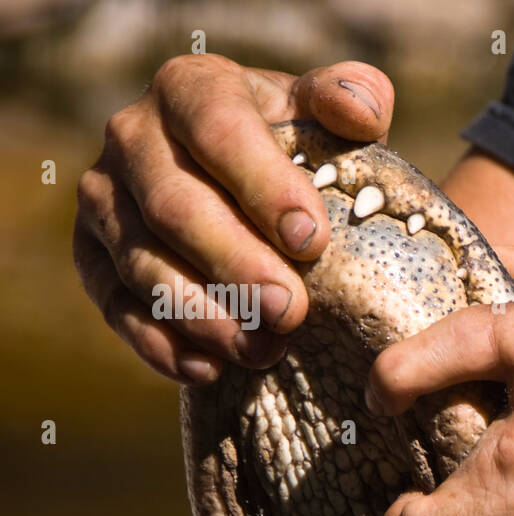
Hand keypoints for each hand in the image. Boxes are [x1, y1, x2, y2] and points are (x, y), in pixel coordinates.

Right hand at [74, 55, 393, 382]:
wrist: (242, 187)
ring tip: (264, 350)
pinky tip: (211, 369)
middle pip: (175, 207)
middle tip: (292, 312)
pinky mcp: (92, 257)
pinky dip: (161, 344)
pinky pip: (116, 307)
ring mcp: (104, 200)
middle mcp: (132, 137)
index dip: (264, 187)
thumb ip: (351, 98)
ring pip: (142, 264)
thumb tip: (359, 113)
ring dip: (205, 315)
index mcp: (190, 88)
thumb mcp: (323, 115)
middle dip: (237, 266)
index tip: (312, 241)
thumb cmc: (293, 147)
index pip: (219, 130)